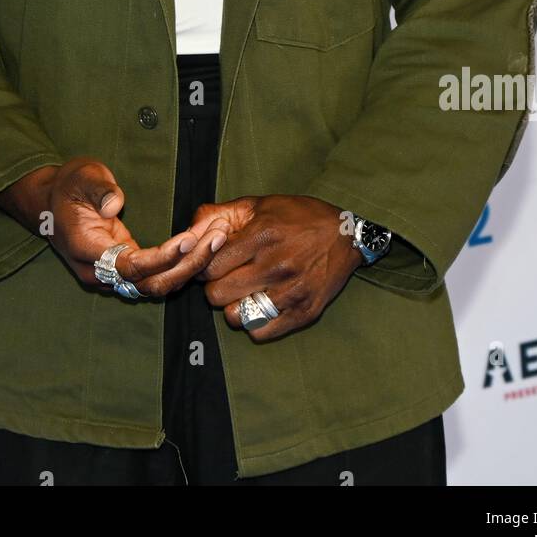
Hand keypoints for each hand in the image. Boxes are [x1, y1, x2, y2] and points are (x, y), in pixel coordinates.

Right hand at [41, 157, 231, 296]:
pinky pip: (157, 276)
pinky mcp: (126, 269)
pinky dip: (183, 264)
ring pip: (157, 284)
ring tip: (218, 237)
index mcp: (87, 250)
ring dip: (191, 266)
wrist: (50, 201)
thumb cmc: (68, 185)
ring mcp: (113, 275)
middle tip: (218, 234)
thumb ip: (98, 189)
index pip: (131, 266)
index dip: (163, 257)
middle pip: (151, 283)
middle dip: (188, 263)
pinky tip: (205, 243)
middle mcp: (100, 272)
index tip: (190, 239)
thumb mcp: (81, 176)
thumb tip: (115, 204)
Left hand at [183, 195, 363, 340]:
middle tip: (226, 280)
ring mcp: (290, 292)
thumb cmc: (299, 217)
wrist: (347, 234)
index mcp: (261, 236)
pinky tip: (259, 308)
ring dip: (233, 308)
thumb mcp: (260, 204)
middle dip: (215, 288)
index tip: (212, 265)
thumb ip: (222, 213)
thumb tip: (190, 228)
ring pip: (236, 317)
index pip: (210, 265)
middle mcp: (275, 266)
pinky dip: (254, 324)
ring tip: (242, 295)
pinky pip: (261, 332)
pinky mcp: (304, 312)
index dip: (204, 266)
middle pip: (217, 294)